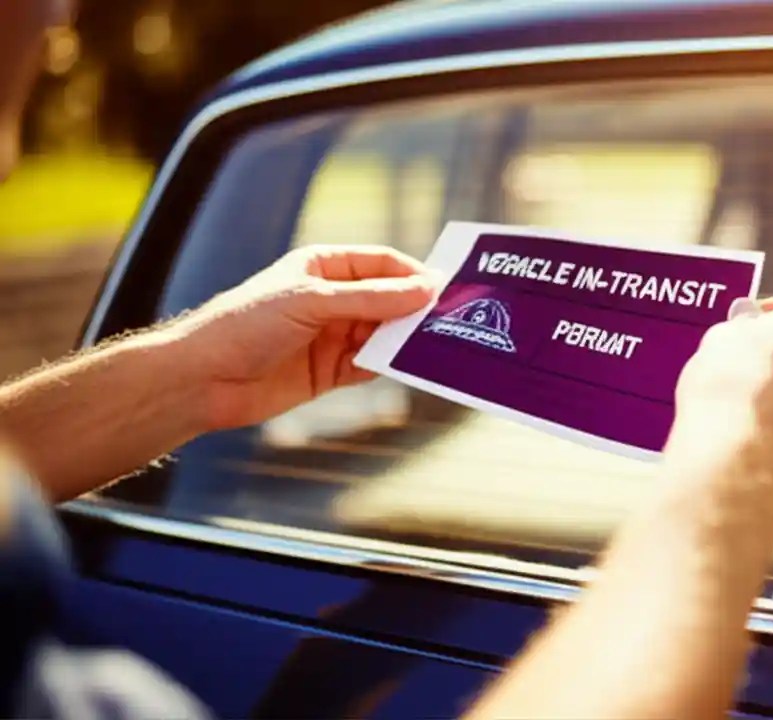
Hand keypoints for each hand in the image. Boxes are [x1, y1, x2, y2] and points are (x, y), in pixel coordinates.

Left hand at [172, 246, 439, 431]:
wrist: (203, 380)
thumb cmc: (246, 324)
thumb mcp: (312, 301)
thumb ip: (371, 299)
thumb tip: (425, 290)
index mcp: (323, 266)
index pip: (381, 263)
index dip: (413, 273)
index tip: (445, 289)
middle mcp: (331, 299)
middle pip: (388, 299)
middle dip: (415, 309)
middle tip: (451, 320)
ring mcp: (332, 336)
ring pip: (384, 333)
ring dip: (406, 339)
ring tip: (437, 345)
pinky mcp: (330, 371)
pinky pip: (371, 364)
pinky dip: (390, 365)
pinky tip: (409, 367)